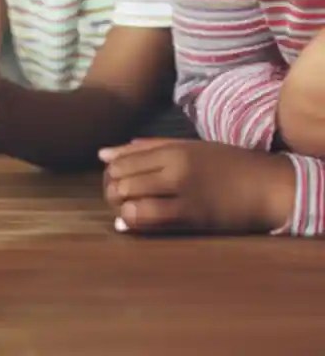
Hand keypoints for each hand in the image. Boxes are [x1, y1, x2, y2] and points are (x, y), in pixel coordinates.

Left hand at [101, 139, 295, 234]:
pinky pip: (150, 222)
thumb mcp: (188, 146)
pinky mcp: (193, 219)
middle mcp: (175, 171)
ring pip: (131, 203)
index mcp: (173, 151)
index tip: (116, 179)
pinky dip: (134, 222)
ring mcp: (184, 196)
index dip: (110, 173)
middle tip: (119, 196)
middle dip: (112, 191)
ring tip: (127, 208)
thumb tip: (103, 154)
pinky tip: (132, 221)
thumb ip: (145, 149)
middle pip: (121, 182)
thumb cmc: (227, 164)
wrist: (267, 187)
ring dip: (121, 208)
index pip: (121, 161)